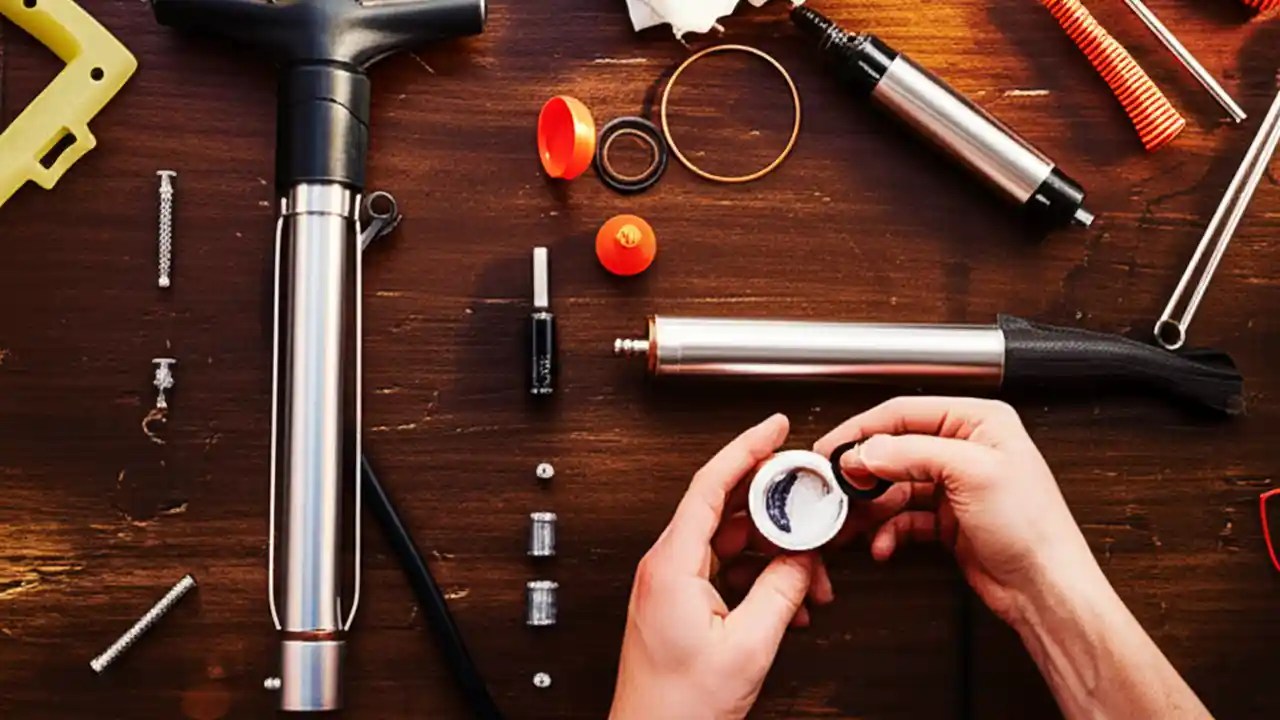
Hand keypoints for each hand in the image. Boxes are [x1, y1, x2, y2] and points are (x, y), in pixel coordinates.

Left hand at [610, 414, 834, 719]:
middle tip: (813, 507)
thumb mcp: (748, 646)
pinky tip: (788, 603)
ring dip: (776, 556)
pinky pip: (726, 572)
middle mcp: (666, 567)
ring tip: (812, 577)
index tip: (773, 427)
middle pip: (727, 511)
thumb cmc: (678, 707)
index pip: (711, 484)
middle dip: (777, 512)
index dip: (746, 447)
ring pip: (733, 546)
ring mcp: (672, 585)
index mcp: (673, 564)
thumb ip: (782, 591)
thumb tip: (805, 559)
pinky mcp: (680, 605)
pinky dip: (760, 580)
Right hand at [813, 397, 1098, 625]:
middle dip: (864, 472)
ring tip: (854, 521)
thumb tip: (869, 449)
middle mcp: (965, 449)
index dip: (864, 430)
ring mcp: (955, 485)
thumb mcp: (972, 474)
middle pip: (895, 450)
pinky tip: (883, 543)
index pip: (905, 413)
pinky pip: (904, 518)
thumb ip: (913, 452)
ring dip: (872, 507)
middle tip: (839, 488)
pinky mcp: (947, 518)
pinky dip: (888, 531)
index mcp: (979, 423)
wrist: (1045, 588)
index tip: (833, 448)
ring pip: (894, 486)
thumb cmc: (1033, 529)